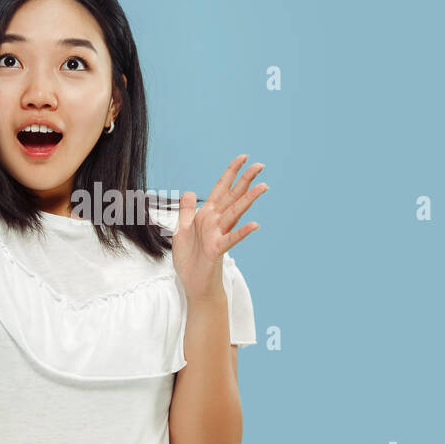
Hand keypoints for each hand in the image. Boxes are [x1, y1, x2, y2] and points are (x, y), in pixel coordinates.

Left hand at [172, 154, 266, 302]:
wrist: (195, 285)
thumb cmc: (191, 260)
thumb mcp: (181, 231)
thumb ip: (186, 211)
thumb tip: (189, 192)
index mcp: (207, 215)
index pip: (221, 189)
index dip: (231, 173)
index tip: (243, 157)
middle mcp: (215, 222)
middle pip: (233, 196)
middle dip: (245, 180)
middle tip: (261, 165)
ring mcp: (218, 235)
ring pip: (235, 213)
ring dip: (248, 200)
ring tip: (263, 186)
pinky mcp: (217, 250)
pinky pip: (231, 239)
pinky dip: (242, 232)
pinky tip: (255, 225)